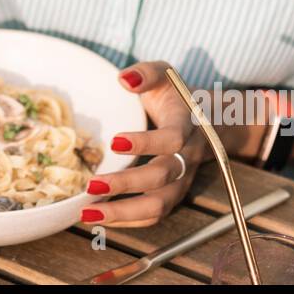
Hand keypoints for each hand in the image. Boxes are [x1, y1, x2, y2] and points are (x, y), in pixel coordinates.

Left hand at [80, 61, 204, 227]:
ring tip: (88, 213)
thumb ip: (146, 73)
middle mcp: (186, 156)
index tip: (114, 141)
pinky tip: (99, 217)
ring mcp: (181, 180)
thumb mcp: (164, 75)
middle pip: (162, 177)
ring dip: (123, 212)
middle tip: (91, 184)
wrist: (205, 121)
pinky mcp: (172, 194)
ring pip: (158, 205)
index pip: (172, 139)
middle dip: (126, 183)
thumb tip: (123, 79)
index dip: (146, 142)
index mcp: (186, 125)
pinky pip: (154, 215)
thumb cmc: (175, 96)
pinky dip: (127, 221)